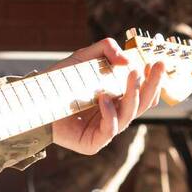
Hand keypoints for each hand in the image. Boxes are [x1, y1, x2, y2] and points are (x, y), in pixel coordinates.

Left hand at [49, 37, 163, 154]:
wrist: (34, 100)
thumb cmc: (60, 81)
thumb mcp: (84, 57)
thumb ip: (106, 49)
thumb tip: (127, 58)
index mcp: (117, 97)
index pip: (143, 91)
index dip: (153, 79)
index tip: (157, 62)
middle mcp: (115, 114)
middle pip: (143, 103)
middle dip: (152, 84)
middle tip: (157, 66)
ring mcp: (106, 129)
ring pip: (129, 115)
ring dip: (133, 95)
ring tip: (132, 75)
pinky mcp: (93, 142)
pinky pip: (110, 130)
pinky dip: (110, 113)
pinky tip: (104, 98)